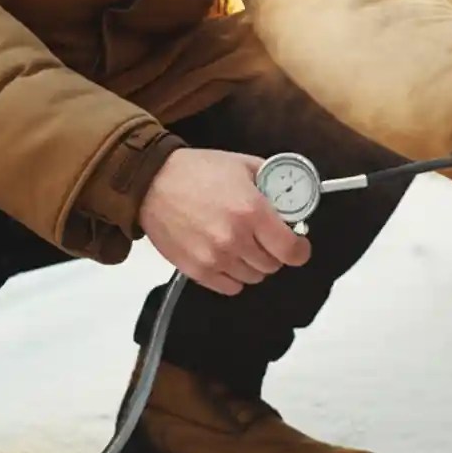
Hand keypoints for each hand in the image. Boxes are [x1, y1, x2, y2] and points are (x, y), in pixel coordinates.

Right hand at [139, 149, 311, 295]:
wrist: (151, 182)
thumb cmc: (197, 171)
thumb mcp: (243, 165)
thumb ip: (272, 182)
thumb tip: (293, 199)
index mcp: (252, 211)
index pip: (291, 250)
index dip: (300, 250)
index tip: (298, 246)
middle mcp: (235, 238)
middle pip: (273, 265)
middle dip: (274, 252)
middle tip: (264, 238)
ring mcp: (215, 258)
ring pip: (253, 278)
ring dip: (253, 265)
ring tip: (242, 245)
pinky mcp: (197, 271)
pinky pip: (230, 287)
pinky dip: (233, 276)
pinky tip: (227, 257)